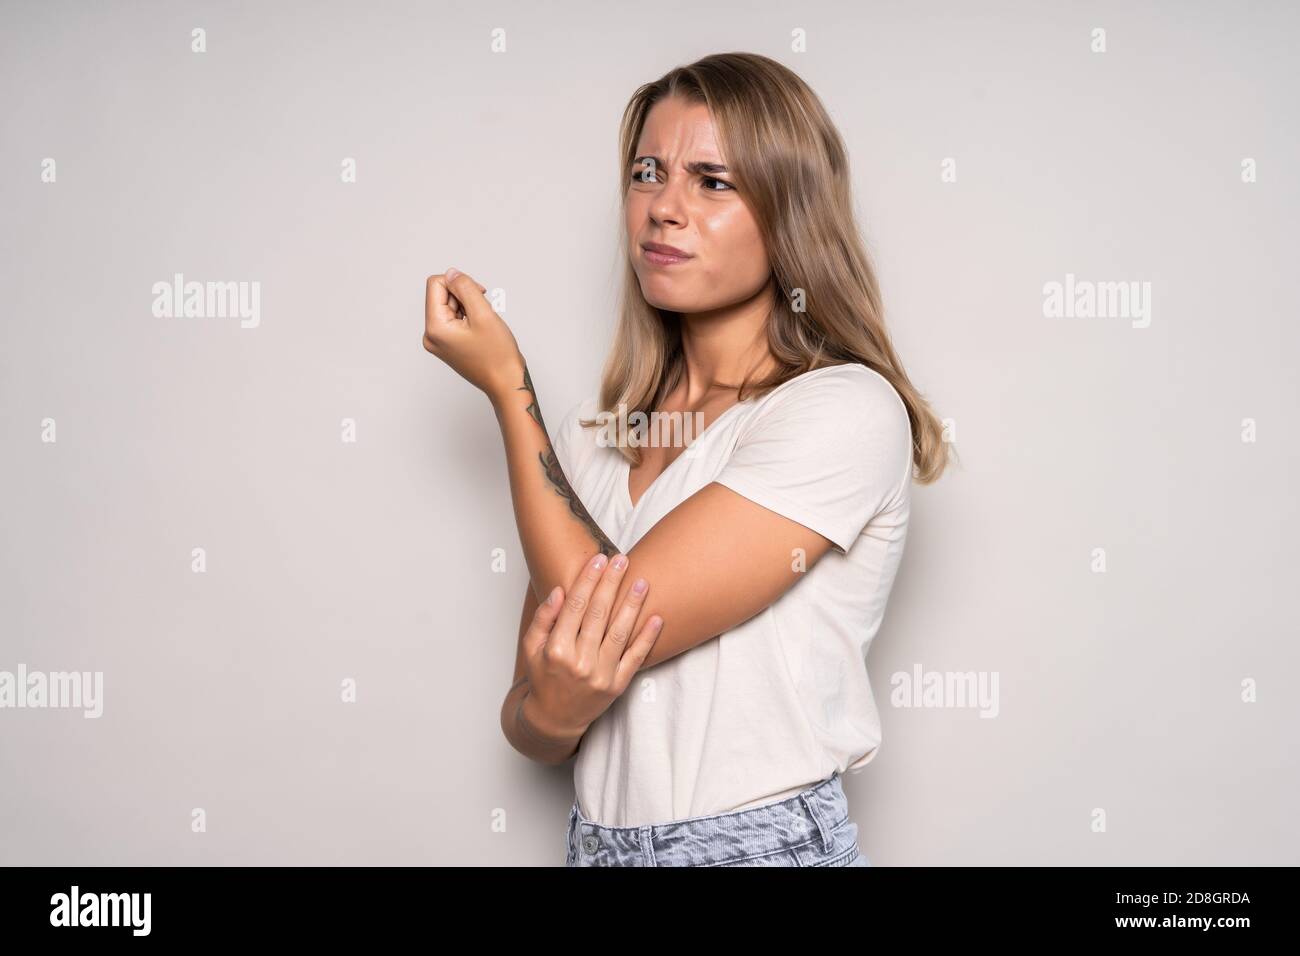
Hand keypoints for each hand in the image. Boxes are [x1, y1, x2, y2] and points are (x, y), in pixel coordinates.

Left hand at [422, 267, 525, 397]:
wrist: (506, 383)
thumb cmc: (498, 356)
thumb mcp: (483, 314)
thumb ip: (465, 288)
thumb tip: (452, 273)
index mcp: (435, 328)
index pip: (436, 284)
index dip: (458, 283)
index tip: (478, 295)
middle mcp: (431, 335)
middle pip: (442, 295)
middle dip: (465, 297)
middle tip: (483, 314)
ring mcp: (438, 341)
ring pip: (449, 306)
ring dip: (468, 307)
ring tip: (483, 325)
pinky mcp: (447, 344)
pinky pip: (453, 319)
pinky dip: (468, 317)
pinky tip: (481, 330)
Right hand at [519, 553, 663, 742]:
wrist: (555, 719)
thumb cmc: (543, 677)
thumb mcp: (532, 648)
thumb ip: (544, 619)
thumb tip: (560, 591)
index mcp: (557, 650)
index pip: (575, 607)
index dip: (588, 581)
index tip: (598, 560)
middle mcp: (580, 662)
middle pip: (598, 614)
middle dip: (611, 584)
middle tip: (621, 560)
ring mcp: (601, 675)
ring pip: (619, 633)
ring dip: (632, 605)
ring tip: (642, 581)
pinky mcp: (617, 686)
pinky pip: (635, 658)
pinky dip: (647, 638)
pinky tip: (657, 618)